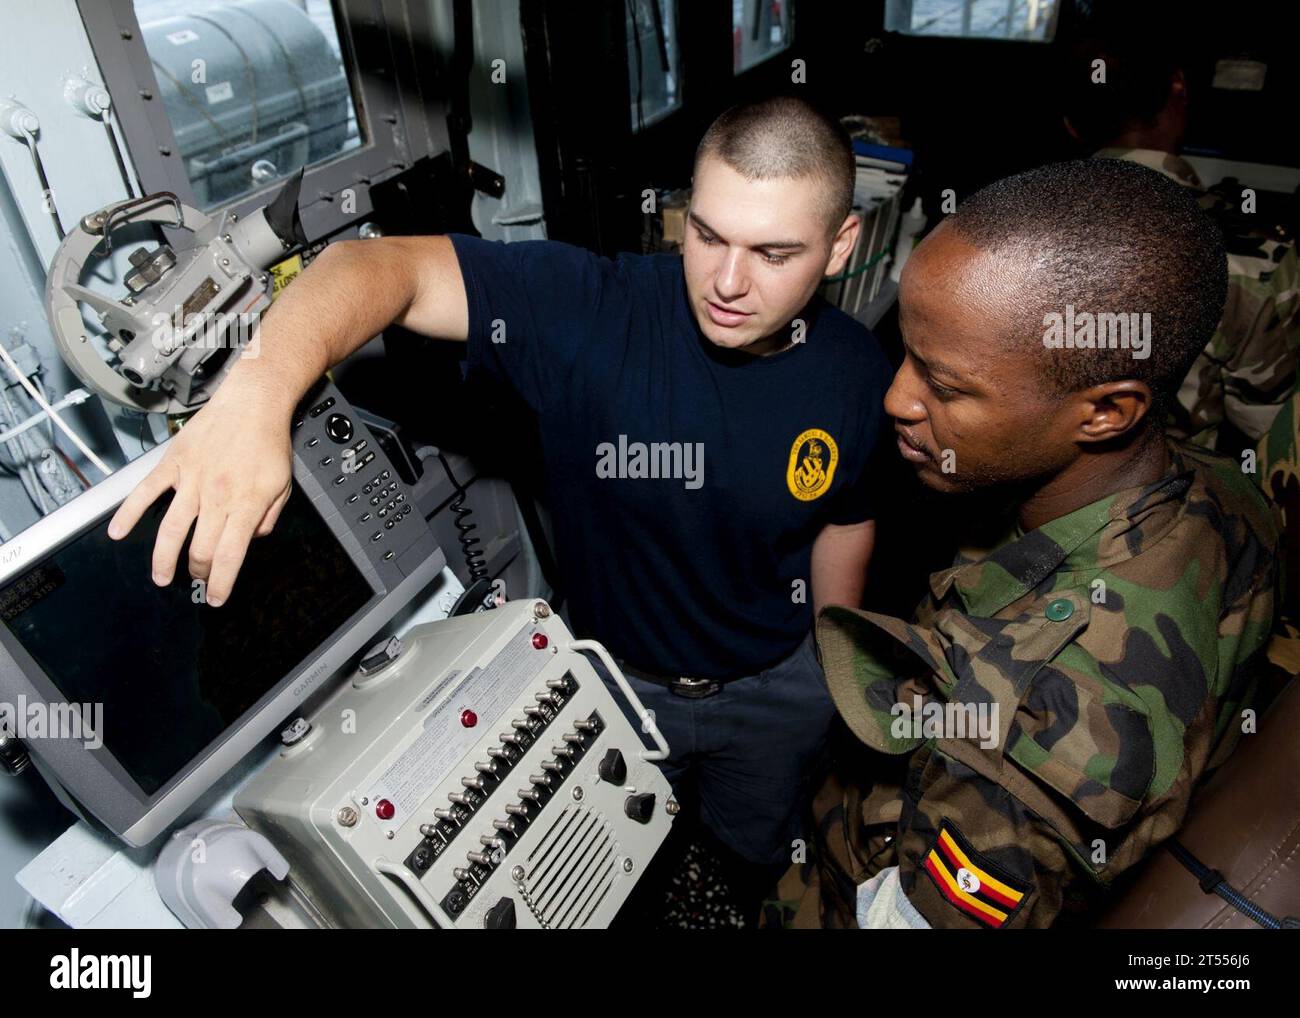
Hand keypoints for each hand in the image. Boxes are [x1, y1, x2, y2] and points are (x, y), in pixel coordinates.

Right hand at [107, 378, 293, 605]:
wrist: (253, 403)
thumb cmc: (269, 442)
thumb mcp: (283, 486)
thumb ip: (269, 518)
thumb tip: (252, 539)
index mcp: (246, 504)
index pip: (230, 555)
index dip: (222, 582)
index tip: (217, 597)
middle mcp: (217, 496)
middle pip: (200, 549)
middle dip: (198, 572)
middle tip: (197, 581)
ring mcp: (192, 480)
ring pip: (171, 529)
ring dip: (163, 558)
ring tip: (162, 577)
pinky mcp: (173, 464)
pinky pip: (145, 492)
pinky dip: (128, 513)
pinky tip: (118, 533)